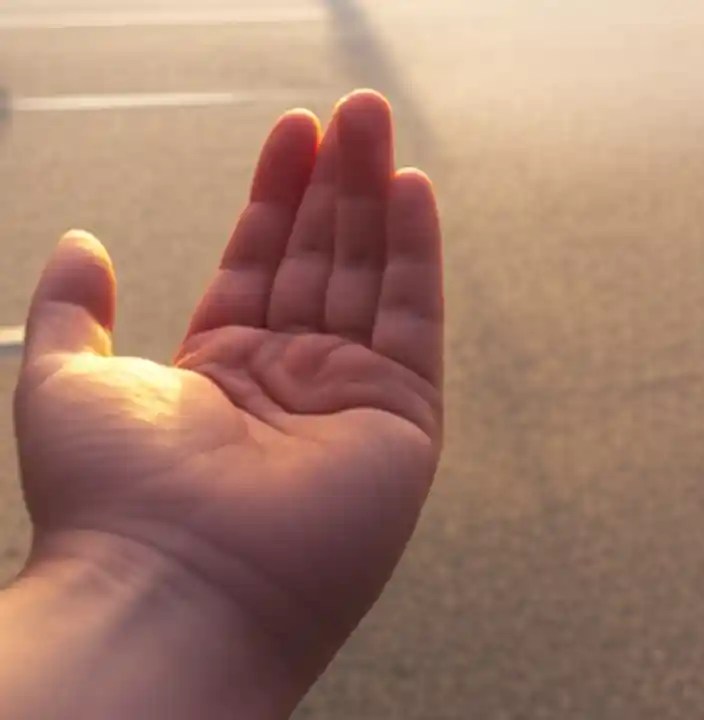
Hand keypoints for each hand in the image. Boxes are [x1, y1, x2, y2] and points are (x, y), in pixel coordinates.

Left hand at [12, 91, 442, 685]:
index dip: (277, 196)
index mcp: (222, 373)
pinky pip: (414, 321)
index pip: (261, 263)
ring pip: (372, 278)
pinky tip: (410, 194)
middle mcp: (293, 382)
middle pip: (324, 259)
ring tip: (378, 127)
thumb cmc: (112, 501)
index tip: (294, 134)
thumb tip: (82, 243)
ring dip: (378, 200)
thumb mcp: (65, 379)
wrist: (173, 584)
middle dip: (338, 182)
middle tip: (354, 111)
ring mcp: (352, 398)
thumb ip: (75, 308)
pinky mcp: (403, 418)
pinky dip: (416, 255)